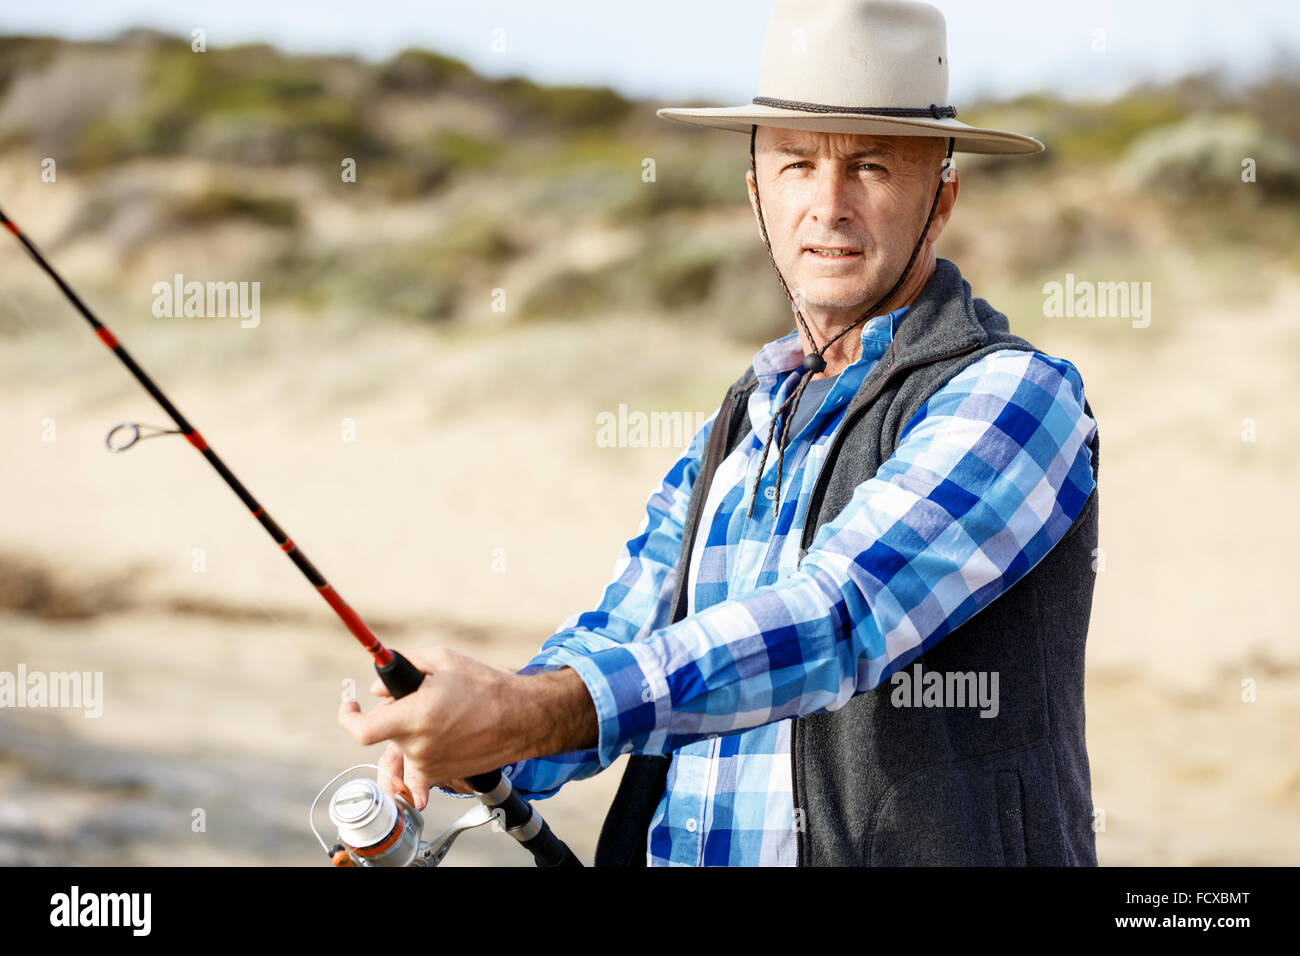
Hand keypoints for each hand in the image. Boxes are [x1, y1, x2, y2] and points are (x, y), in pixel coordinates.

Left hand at [337, 646, 598, 809]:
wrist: (520, 717)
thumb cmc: (484, 686)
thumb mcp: (441, 660)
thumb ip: (401, 667)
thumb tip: (377, 689)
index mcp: (414, 717)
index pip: (362, 730)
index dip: (348, 717)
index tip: (350, 705)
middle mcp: (418, 747)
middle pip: (384, 732)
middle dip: (391, 713)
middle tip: (418, 698)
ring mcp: (429, 766)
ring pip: (400, 749)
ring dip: (406, 733)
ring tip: (436, 717)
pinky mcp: (441, 776)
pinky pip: (416, 776)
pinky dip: (413, 770)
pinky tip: (408, 778)